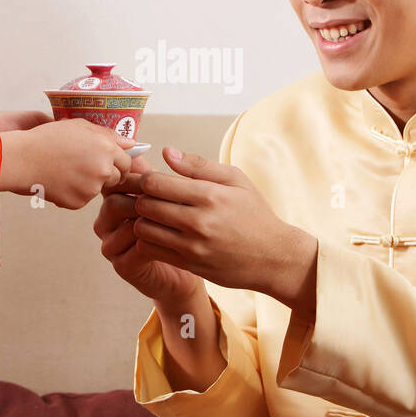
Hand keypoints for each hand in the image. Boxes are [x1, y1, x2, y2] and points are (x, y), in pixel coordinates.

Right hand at [0, 118, 138, 207]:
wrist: (22, 159)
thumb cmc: (48, 139)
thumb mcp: (80, 126)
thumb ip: (108, 135)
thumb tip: (131, 143)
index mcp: (106, 149)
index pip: (127, 161)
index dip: (118, 161)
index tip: (110, 161)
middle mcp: (103, 170)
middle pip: (117, 178)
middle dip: (107, 174)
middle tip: (85, 166)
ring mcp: (91, 189)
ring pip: (98, 188)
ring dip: (90, 182)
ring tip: (67, 170)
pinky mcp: (78, 203)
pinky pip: (83, 198)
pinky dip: (75, 192)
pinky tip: (60, 180)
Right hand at [93, 184, 201, 304]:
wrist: (186, 271)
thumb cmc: (176, 231)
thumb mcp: (167, 199)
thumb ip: (152, 177)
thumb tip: (139, 147)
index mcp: (113, 202)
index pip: (113, 184)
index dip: (133, 177)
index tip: (156, 174)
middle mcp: (107, 223)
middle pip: (114, 202)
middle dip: (141, 197)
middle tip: (169, 196)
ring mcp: (112, 245)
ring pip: (124, 224)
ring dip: (150, 218)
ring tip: (175, 216)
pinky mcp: (123, 266)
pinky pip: (134, 247)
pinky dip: (155, 239)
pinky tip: (175, 237)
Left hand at [130, 147, 317, 310]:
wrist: (274, 257)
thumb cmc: (254, 214)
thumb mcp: (235, 180)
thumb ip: (199, 166)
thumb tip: (166, 152)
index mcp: (210, 195)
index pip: (155, 183)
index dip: (146, 179)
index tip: (151, 181)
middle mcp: (199, 221)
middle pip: (145, 205)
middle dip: (141, 199)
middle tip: (147, 198)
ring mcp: (193, 246)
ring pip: (143, 229)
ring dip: (142, 220)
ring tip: (152, 216)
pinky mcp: (190, 265)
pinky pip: (151, 250)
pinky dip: (148, 240)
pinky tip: (159, 234)